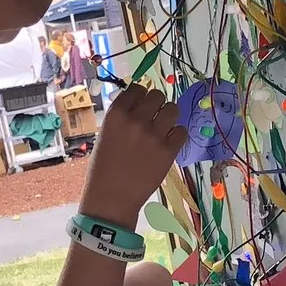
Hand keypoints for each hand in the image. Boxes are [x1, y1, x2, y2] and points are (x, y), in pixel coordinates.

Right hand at [79, 86, 187, 229]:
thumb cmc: (103, 167)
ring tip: (163, 128)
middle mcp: (136, 120)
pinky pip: (182, 131)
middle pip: (157, 95)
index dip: (140, 96)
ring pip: (173, 109)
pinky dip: (177, 135)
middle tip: (153, 117)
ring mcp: (154, 135)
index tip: (140, 105)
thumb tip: (140, 103)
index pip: (137, 89)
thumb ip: (122, 117)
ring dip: (169, 116)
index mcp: (116, 114)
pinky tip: (168, 143)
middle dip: (156, 104)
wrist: (112, 197)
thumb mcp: (105, 134)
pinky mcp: (168, 151)